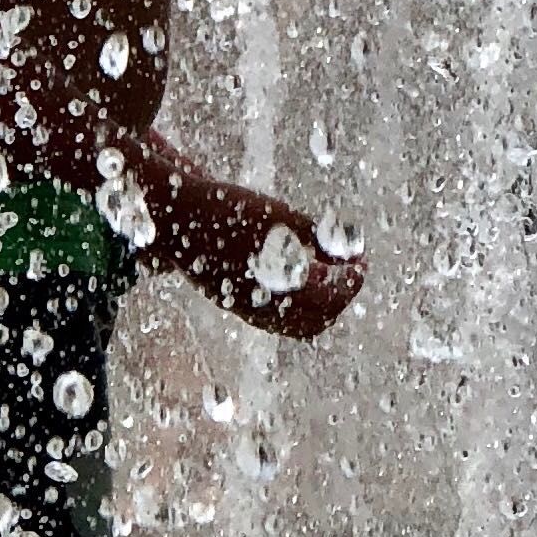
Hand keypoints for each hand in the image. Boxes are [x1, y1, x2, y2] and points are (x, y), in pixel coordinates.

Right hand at [105, 128, 363, 340]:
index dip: (353, 281)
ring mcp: (245, 309)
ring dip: (322, 307)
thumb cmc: (229, 209)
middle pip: (317, 322)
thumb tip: (348, 250)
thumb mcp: (281, 216)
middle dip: (340, 298)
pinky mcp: (234, 304)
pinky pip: (277, 321)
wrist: (174, 216)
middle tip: (351, 270)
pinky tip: (301, 275)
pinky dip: (299, 307)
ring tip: (330, 275)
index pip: (331, 298)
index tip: (361, 260)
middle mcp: (261, 307)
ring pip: (297, 327)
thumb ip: (317, 237)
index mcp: (276, 286)